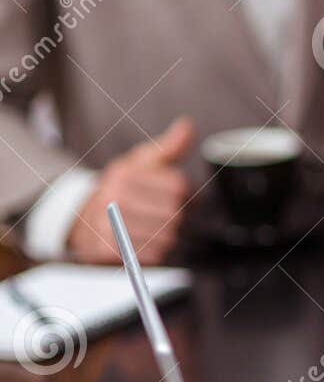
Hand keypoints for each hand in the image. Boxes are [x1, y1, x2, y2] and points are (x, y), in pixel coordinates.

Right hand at [67, 117, 193, 263]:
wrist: (79, 217)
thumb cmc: (120, 188)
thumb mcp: (142, 162)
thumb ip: (169, 147)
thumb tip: (187, 125)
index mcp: (124, 173)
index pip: (178, 186)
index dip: (181, 193)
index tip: (168, 194)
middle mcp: (113, 197)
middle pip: (173, 213)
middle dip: (173, 216)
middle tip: (157, 214)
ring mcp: (106, 224)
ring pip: (165, 236)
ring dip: (164, 236)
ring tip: (147, 227)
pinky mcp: (104, 250)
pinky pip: (149, 256)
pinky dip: (152, 252)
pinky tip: (139, 241)